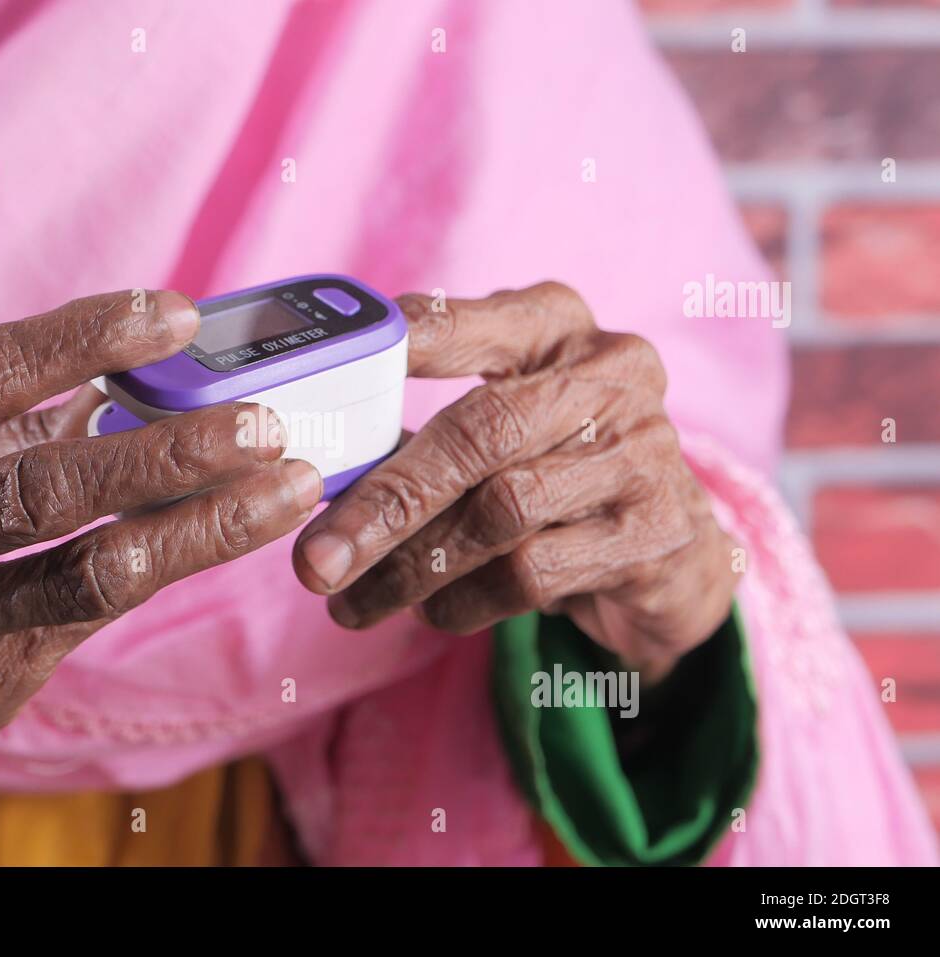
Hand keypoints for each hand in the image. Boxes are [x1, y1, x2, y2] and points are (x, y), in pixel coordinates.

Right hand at [0, 290, 320, 861]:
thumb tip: (123, 364)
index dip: (80, 338)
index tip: (177, 315)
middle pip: (37, 478)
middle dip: (166, 447)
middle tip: (262, 419)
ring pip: (82, 563)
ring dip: (199, 520)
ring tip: (287, 483)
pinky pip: (92, 614)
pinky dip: (171, 564)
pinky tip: (233, 530)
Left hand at [291, 283, 735, 683]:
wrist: (671, 550)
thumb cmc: (554, 470)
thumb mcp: (500, 425)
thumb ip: (422, 427)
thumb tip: (316, 472)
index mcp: (557, 327)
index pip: (476, 322)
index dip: (413, 343)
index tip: (342, 368)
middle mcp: (610, 375)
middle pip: (482, 431)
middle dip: (388, 500)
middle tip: (315, 559)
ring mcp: (642, 452)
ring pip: (503, 511)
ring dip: (413, 566)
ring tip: (352, 600)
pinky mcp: (653, 532)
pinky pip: (533, 571)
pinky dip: (465, 599)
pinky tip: (431, 612)